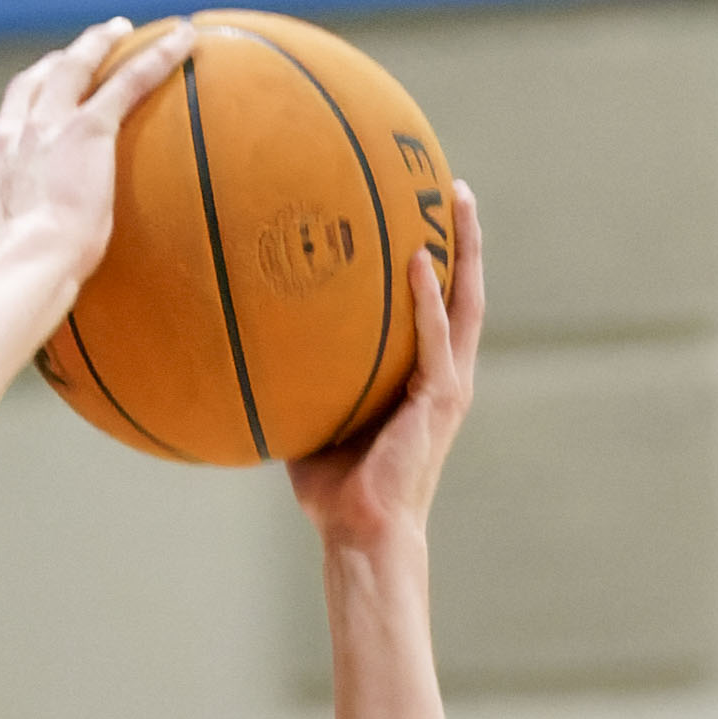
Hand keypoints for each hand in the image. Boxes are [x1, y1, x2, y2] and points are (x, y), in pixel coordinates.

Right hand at [0, 17, 195, 279]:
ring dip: (98, 43)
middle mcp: (10, 139)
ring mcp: (46, 128)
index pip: (7, 125)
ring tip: (121, 29)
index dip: (26, 106)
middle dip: (57, 62)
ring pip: (74, 67)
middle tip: (82, 51)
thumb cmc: (18, 281)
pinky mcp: (86, 129)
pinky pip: (126, 81)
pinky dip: (157, 56)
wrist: (24, 269)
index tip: (43, 102)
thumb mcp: (6, 260)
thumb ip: (18, 250)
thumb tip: (34, 279)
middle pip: (34, 82)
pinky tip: (182, 39)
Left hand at [287, 182, 484, 548]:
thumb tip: (251, 351)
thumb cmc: (334, 490)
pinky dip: (429, 299)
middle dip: (465, 239)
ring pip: (466, 303)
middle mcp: (445, 375)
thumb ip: (302, 383)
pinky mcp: (439, 399)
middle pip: (466, 291)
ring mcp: (447, 386)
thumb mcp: (314, 422)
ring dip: (463, 250)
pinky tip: (418, 260)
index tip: (428, 216)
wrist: (359, 531)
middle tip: (455, 187)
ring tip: (455, 200)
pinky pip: (436, 337)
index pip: (440, 309)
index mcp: (423, 380)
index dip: (440, 263)